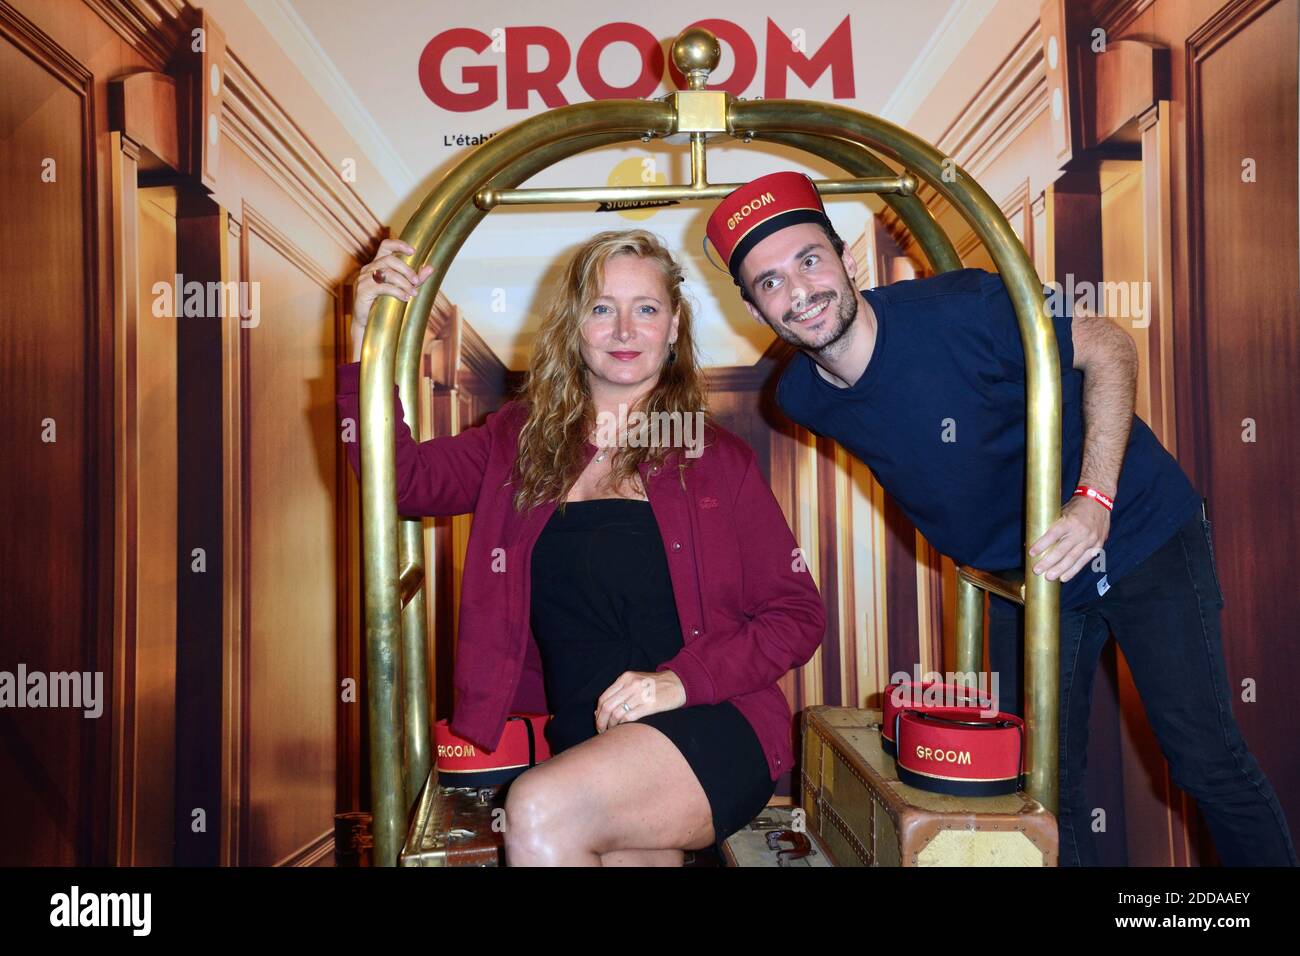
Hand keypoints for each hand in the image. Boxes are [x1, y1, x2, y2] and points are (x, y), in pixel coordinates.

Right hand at [350, 238, 433, 360]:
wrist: (368, 324)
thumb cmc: (384, 305)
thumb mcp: (402, 289)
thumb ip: (415, 279)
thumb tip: (430, 268)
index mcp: (377, 264)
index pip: (385, 246)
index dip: (398, 244)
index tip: (413, 251)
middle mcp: (369, 269)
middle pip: (389, 260)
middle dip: (406, 270)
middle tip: (417, 281)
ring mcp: (364, 279)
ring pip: (387, 273)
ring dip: (403, 283)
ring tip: (413, 293)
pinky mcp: (363, 291)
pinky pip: (382, 287)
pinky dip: (396, 292)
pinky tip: (405, 298)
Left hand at [594, 670, 685, 732]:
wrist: (678, 683)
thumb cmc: (655, 685)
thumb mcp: (635, 682)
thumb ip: (619, 693)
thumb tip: (599, 711)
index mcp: (625, 678)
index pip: (604, 697)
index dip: (598, 712)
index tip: (598, 722)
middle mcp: (631, 684)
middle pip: (607, 706)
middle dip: (601, 722)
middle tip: (601, 731)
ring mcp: (640, 694)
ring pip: (617, 713)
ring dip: (611, 726)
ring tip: (611, 732)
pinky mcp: (650, 704)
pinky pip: (630, 717)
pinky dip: (623, 725)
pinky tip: (623, 729)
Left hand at [1028, 494, 1110, 581]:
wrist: (1099, 501)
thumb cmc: (1076, 507)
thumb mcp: (1061, 511)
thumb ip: (1051, 526)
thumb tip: (1031, 540)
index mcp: (1070, 521)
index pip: (1053, 534)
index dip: (1042, 545)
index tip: (1031, 553)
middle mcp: (1081, 531)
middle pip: (1062, 550)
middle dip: (1048, 562)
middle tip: (1037, 570)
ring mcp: (1090, 540)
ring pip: (1073, 558)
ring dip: (1060, 570)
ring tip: (1049, 577)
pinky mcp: (1097, 545)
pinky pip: (1084, 561)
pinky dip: (1074, 570)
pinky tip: (1064, 577)